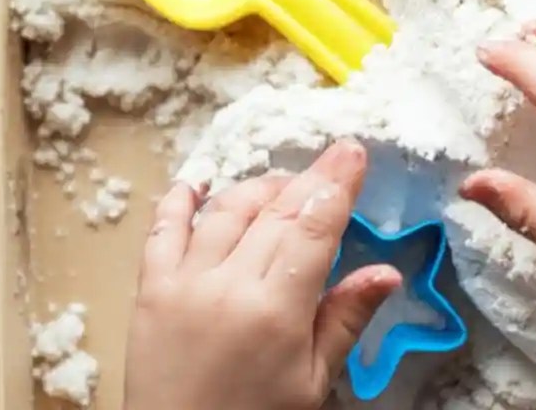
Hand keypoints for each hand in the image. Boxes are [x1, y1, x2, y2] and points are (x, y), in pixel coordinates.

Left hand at [123, 141, 401, 409]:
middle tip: (336, 153)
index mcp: (276, 311)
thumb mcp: (314, 382)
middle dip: (310, 177)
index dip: (337, 185)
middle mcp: (227, 286)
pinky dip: (181, 201)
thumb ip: (344, 319)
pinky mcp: (149, 291)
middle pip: (276, 212)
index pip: (314, 229)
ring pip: (226, 211)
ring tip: (285, 184)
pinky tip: (198, 185)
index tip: (354, 154)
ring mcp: (183, 283)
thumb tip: (386, 273)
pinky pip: (162, 231)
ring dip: (259, 187)